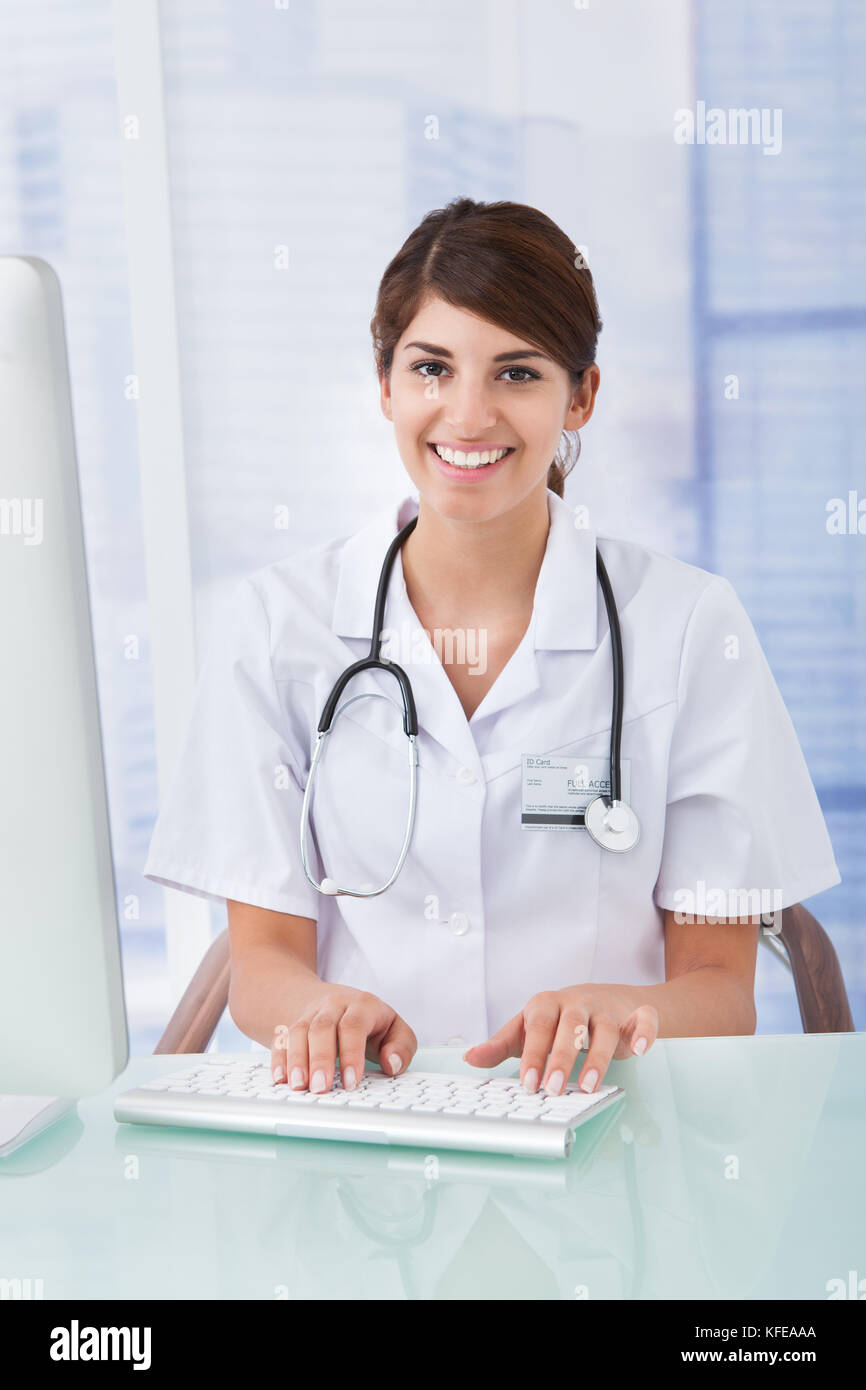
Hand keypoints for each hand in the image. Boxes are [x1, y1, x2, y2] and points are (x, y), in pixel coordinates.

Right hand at [270, 983, 416, 1093]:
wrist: (336, 999)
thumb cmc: (371, 1022)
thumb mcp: (395, 1028)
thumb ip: (402, 1046)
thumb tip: (392, 1064)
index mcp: (362, 1005)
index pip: (354, 1026)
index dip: (351, 1054)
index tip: (351, 1082)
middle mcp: (333, 1005)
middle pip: (322, 1028)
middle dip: (321, 1059)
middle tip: (321, 1088)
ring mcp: (311, 1013)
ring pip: (299, 1032)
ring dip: (297, 1061)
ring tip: (298, 1087)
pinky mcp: (293, 1024)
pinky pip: (282, 1039)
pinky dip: (280, 1059)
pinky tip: (280, 1079)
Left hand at [462, 985, 657, 1094]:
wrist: (601, 996)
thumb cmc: (556, 1019)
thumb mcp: (525, 1029)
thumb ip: (500, 1046)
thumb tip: (469, 1058)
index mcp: (546, 1004)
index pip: (538, 1027)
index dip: (533, 1054)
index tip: (528, 1083)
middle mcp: (576, 1004)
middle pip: (570, 1028)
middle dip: (561, 1059)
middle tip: (552, 1089)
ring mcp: (605, 1008)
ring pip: (604, 1028)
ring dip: (597, 1056)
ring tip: (589, 1085)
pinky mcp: (633, 1015)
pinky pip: (643, 1020)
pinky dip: (644, 1032)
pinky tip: (640, 1050)